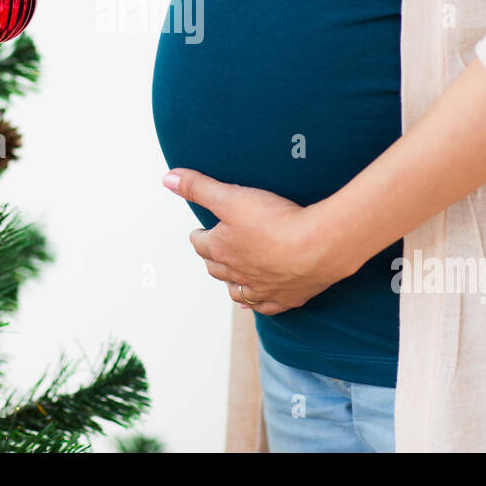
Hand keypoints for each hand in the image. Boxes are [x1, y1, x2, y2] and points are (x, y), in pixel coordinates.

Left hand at [163, 169, 356, 314]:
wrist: (318, 246)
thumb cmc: (275, 220)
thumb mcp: (231, 196)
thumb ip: (199, 187)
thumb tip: (168, 178)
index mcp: (222, 249)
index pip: (201, 244)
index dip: (199, 236)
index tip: (199, 232)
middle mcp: (238, 273)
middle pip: (216, 268)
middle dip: (212, 258)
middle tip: (213, 250)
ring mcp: (262, 289)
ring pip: (237, 291)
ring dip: (231, 283)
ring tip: (230, 276)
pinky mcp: (287, 298)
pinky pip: (265, 306)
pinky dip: (257, 304)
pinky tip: (254, 302)